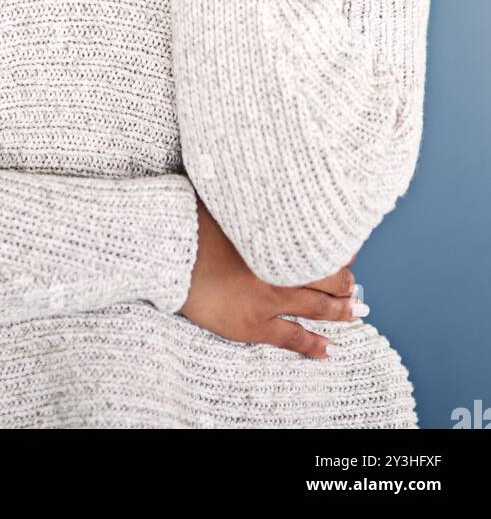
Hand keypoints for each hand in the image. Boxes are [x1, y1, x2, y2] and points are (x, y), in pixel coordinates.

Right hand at [179, 196, 359, 359]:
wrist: (171, 253)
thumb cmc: (193, 221)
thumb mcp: (227, 200)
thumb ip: (249, 198)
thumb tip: (257, 177)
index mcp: (279, 238)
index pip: (321, 245)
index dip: (338, 248)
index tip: (347, 247)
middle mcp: (281, 269)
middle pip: (327, 277)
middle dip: (344, 282)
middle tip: (354, 284)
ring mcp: (270, 299)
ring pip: (318, 308)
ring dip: (340, 311)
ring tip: (356, 312)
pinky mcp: (253, 324)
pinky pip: (292, 338)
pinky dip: (313, 345)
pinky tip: (328, 350)